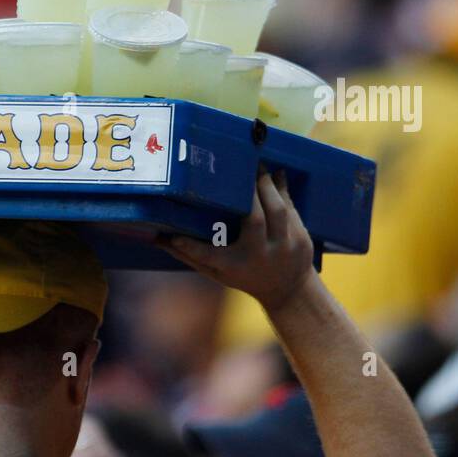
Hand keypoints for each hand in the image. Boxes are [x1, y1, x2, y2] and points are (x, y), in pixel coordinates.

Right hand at [158, 170, 315, 311]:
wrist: (288, 290)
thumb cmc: (244, 275)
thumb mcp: (216, 271)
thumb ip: (190, 254)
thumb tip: (156, 237)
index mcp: (234, 266)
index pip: (206, 256)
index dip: (188, 247)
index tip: (171, 237)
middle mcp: (260, 256)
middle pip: (255, 220)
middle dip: (248, 191)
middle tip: (239, 167)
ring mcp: (285, 247)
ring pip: (278, 210)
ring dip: (267, 185)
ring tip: (257, 166)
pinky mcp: (302, 239)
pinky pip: (292, 209)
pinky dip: (283, 190)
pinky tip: (277, 174)